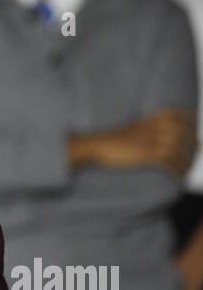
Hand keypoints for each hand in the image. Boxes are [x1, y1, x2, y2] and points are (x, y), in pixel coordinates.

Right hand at [70, 110, 197, 176]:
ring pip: (176, 147)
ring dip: (186, 159)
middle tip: (200, 149)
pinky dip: (177, 169)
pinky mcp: (145, 154)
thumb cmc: (112, 140)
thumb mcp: (132, 128)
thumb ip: (146, 128)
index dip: (188, 117)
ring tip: (189, 168)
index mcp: (147, 119)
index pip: (173, 114)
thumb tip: (159, 135)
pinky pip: (167, 160)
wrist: (97, 145)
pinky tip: (179, 175)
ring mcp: (148, 140)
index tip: (196, 121)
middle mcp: (150, 127)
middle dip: (193, 141)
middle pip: (180, 131)